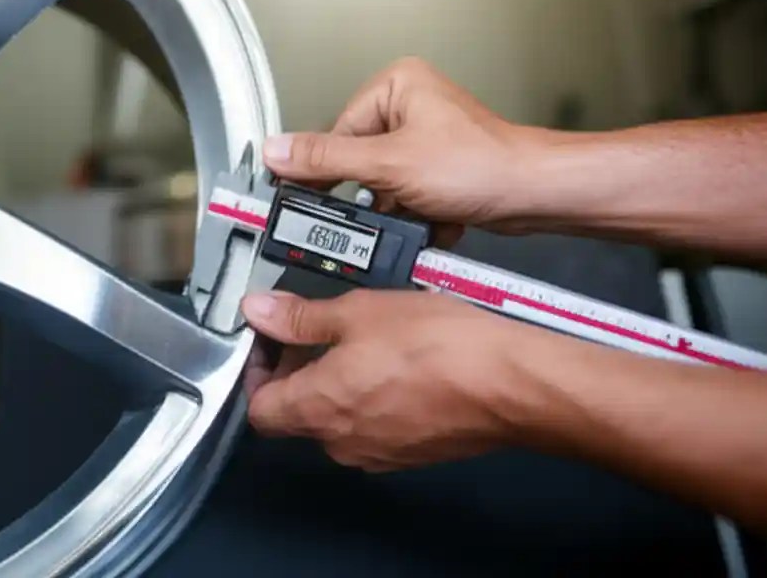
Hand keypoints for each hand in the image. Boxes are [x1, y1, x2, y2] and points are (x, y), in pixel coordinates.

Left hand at [242, 288, 545, 470]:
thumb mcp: (358, 312)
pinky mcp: (412, 456)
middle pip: (296, 416)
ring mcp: (378, 455)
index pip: (258, 409)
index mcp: (317, 409)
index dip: (256, 374)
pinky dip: (371, 401)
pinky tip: (397, 366)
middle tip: (318, 332)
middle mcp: (340, 443)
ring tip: (363, 342)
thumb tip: (257, 311)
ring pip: (336, 422)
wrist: (510, 385)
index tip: (271, 342)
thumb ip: (301, 317)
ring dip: (336, 386)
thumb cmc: (432, 344)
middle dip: (298, 374)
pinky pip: (373, 429)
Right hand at [262, 57, 542, 234]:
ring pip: (383, 186)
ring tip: (422, 211)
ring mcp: (426, 138)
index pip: (336, 133)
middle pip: (358, 163)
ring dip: (398, 210)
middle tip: (387, 206)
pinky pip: (407, 196)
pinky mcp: (439, 169)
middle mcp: (411, 106)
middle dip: (375, 196)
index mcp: (396, 86)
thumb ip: (325, 159)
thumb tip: (277, 151)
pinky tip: (438, 217)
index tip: (305, 198)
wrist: (535, 195)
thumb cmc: (481, 165)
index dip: (326, 172)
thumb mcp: (387, 164)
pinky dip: (417, 214)